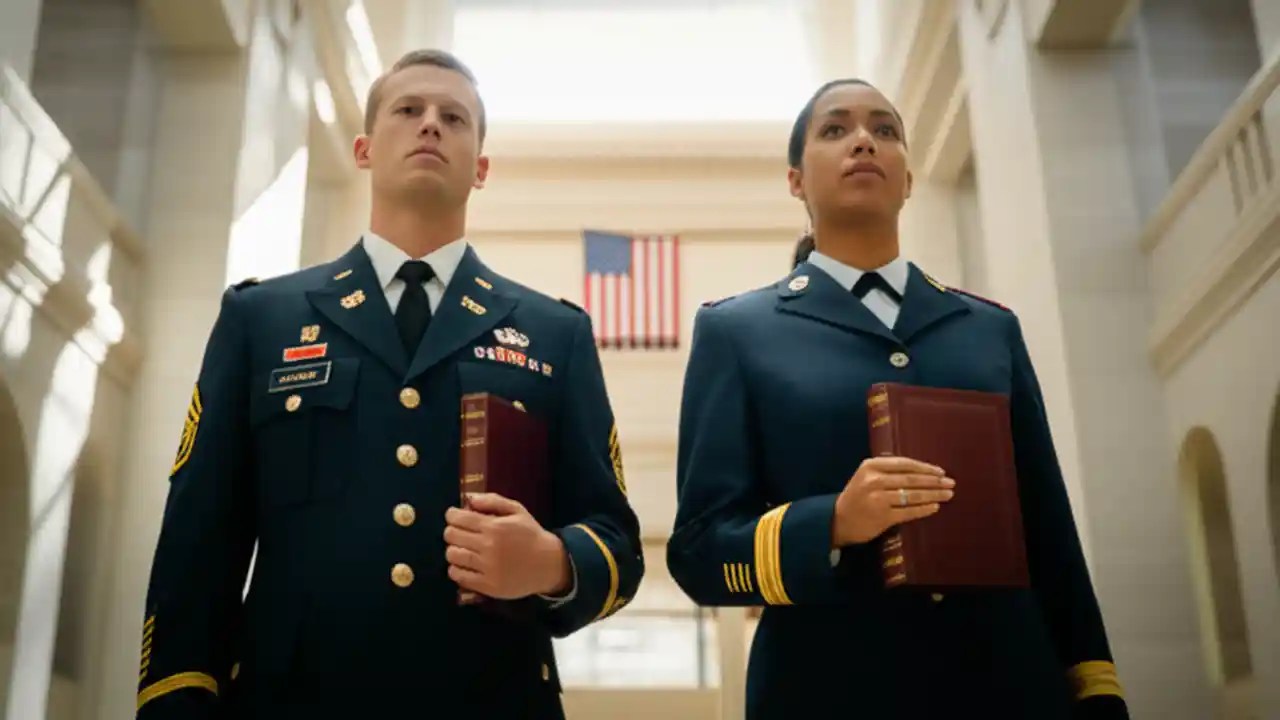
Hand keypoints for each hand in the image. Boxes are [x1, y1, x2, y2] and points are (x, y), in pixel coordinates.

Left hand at [443, 493, 571, 599]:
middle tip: (459, 532)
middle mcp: (488, 546)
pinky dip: (455, 569)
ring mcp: (487, 567)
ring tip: (461, 548)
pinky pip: (459, 576)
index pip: (458, 518)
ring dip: (453, 549)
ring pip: (452, 555)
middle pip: (451, 536)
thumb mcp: (517, 510)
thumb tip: (469, 498)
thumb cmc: (530, 535)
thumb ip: (492, 501)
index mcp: (494, 526)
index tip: (454, 516)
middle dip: (452, 531)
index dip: (452, 515)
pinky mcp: (487, 585)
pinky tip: (463, 564)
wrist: (548, 564)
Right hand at [831, 456, 955, 546]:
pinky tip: (935, 507)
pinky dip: (924, 509)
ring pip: (913, 495)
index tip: (941, 471)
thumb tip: (923, 471)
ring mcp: (878, 499)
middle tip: (951, 483)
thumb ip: (888, 470)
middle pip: (912, 479)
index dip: (925, 467)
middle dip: (934, 481)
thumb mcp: (867, 475)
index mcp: (871, 466)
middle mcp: (874, 480)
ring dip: (934, 495)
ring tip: (948, 494)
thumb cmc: (857, 496)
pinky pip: (909, 512)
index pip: (905, 464)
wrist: (838, 520)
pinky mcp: (883, 517)